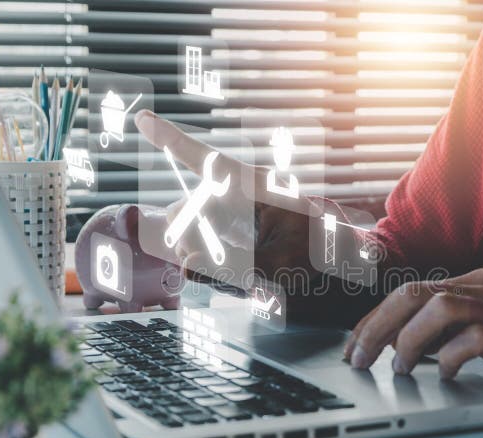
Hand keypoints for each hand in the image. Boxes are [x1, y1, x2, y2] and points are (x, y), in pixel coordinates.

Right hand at [135, 110, 318, 282]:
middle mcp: (248, 191)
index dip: (172, 141)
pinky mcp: (246, 222)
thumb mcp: (277, 267)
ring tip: (223, 272)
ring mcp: (246, 206)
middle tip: (192, 262)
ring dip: (200, 246)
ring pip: (202, 220)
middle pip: (196, 203)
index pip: (208, 162)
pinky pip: (214, 231)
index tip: (143, 119)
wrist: (340, 265)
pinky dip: (212, 251)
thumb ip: (231, 267)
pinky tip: (228, 270)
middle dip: (187, 232)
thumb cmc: (317, 259)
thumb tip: (186, 265)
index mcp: (259, 190)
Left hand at [344, 268, 482, 401]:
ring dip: (407, 341)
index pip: (410, 291)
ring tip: (397, 369)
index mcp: (478, 282)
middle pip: (412, 294)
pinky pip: (471, 339)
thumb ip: (459, 327)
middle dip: (375, 326)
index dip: (375, 318)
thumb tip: (412, 349)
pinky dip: (448, 358)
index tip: (355, 345)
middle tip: (356, 358)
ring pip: (435, 308)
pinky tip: (444, 376)